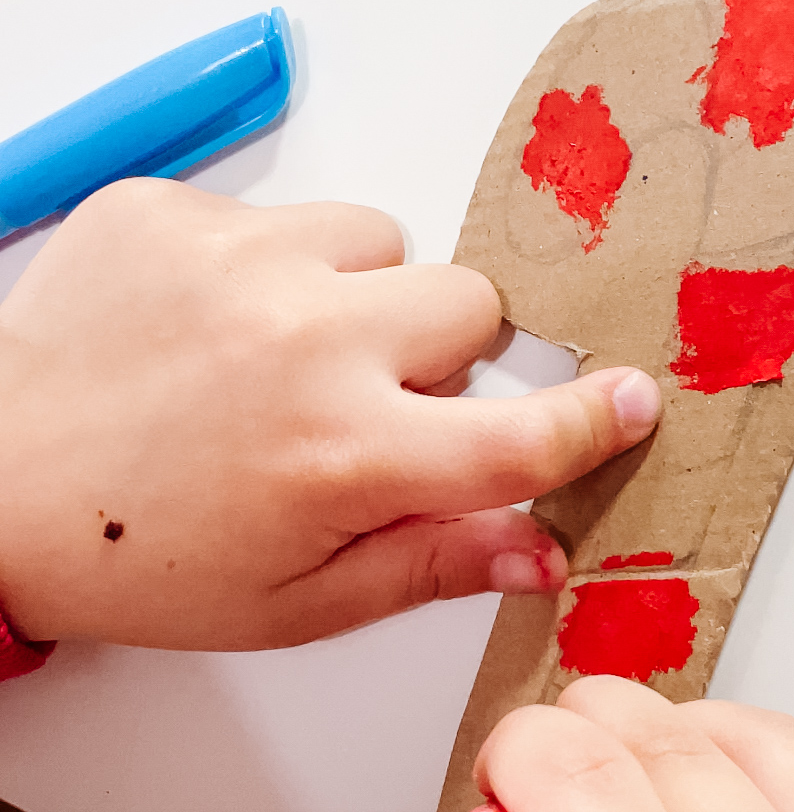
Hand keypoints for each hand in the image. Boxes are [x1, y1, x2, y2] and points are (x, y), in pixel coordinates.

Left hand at [0, 179, 659, 648]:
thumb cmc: (142, 557)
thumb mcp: (301, 602)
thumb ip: (435, 563)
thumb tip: (540, 551)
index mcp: (347, 456)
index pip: (518, 435)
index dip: (590, 420)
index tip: (634, 397)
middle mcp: (308, 342)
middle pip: (471, 308)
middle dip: (445, 359)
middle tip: (373, 405)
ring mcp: (241, 260)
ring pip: (390, 246)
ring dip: (368, 302)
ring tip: (290, 358)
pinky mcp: (179, 210)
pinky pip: (294, 214)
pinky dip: (284, 266)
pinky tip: (224, 324)